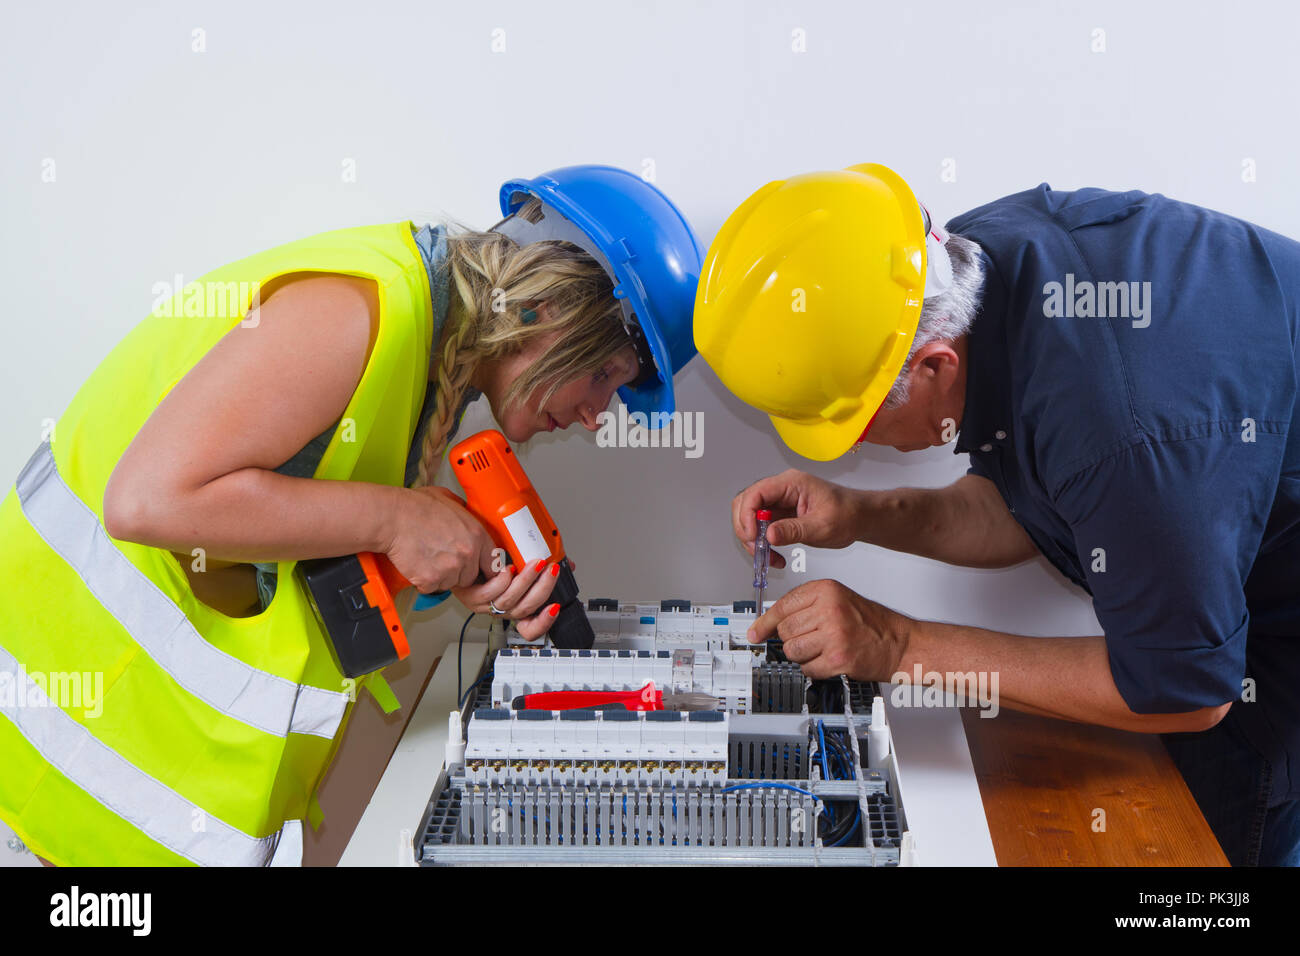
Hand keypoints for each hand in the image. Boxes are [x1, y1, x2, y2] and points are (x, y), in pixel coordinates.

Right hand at [384, 486, 497, 591]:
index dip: (482, 566)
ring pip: (451, 584)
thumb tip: (467, 513)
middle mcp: (467, 553)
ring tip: (427, 556)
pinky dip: (423, 581)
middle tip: (441, 556)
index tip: (477, 568)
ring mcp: (450, 568)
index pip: (492, 562)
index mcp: (476, 534)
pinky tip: (417, 563)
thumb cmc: (414, 507)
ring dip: (440, 576)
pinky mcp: (432, 579)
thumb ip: (464, 511)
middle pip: (471, 576)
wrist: (391, 517)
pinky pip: (432, 588)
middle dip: (458, 571)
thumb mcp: (449, 500)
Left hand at [451, 557, 576, 641]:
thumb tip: (568, 565)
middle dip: (543, 588)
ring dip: (526, 580)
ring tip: (535, 563)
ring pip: (509, 601)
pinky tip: (509, 568)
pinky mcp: (471, 597)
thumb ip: (545, 567)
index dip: (545, 622)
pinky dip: (502, 581)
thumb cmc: (492, 559)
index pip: (531, 629)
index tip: (555, 606)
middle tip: (552, 569)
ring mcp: (486, 604)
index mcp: (515, 607)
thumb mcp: (524, 562)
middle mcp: (502, 609)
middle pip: (526, 610)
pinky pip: (489, 594)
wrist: (463, 552)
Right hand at [732, 470, 862, 568]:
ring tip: (767, 556)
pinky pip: (761, 528)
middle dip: (746, 529)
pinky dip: (762, 544)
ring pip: (750, 518)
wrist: (860, 518)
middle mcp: (782, 490)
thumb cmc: (848, 514)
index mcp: (791, 483)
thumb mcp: (822, 526)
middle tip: (756, 548)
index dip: (748, 515)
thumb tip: (770, 535)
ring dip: (753, 540)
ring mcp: (779, 502)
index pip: (756, 493)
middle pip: (746, 504)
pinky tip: (773, 556)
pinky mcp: (780, 515)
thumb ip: (794, 530)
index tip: (753, 536)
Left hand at [747, 579, 912, 680]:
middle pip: (784, 630)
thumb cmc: (872, 623)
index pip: (782, 606)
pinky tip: (830, 661)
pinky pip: (807, 669)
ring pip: (792, 651)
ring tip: (822, 650)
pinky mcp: (838, 658)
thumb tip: (772, 621)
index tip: (755, 632)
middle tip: (812, 640)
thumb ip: (807, 606)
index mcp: (827, 590)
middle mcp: (829, 609)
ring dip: (803, 656)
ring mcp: (833, 634)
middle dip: (793, 640)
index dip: (764, 622)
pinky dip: (814, 670)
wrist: (900, 643)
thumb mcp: (839, 600)